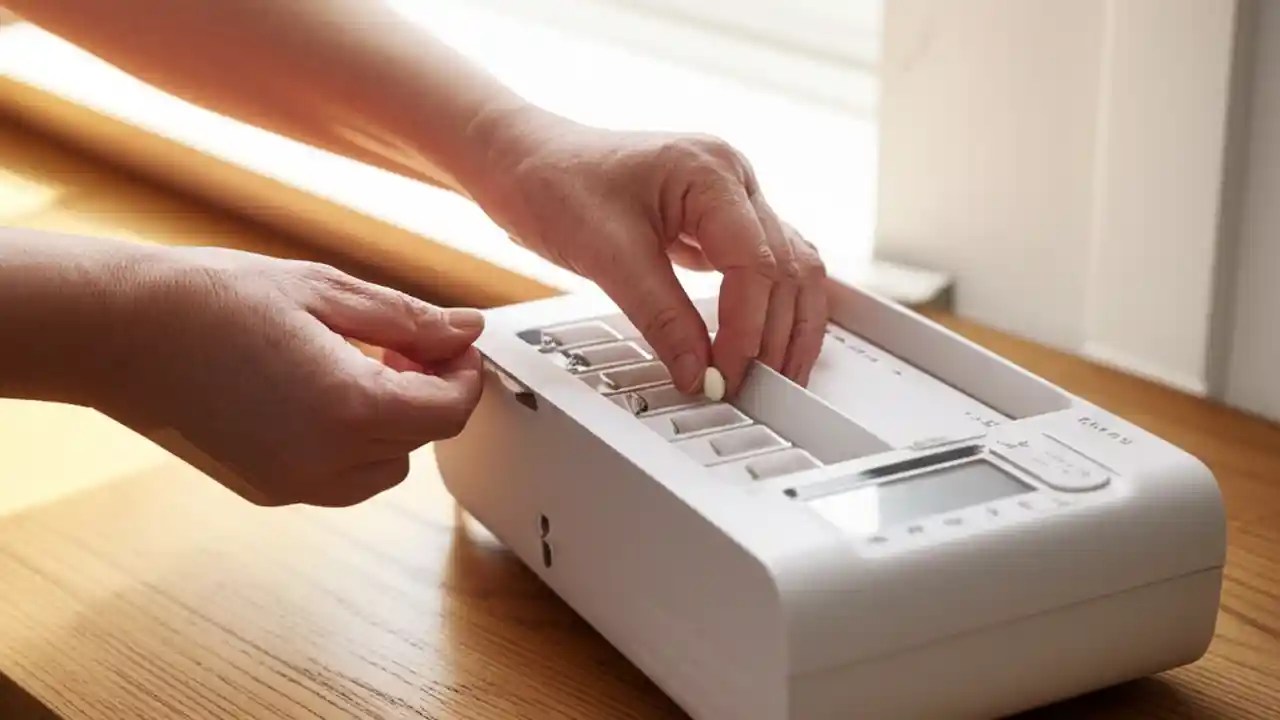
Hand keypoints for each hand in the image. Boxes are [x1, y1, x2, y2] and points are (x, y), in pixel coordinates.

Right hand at [100, 247, 483, 506]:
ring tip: (358, 367)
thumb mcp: (325, 291)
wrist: (118, 333)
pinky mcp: (268, 490)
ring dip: (393, 424)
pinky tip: (320, 393)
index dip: (464, 376)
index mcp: (350, 407)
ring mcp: (295, 484)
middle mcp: (327, 460)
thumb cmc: (214, 299)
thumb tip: (467, 330)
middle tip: (405, 345)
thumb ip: (408, 319)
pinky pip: (341, 478)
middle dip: (429, 394)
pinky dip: (352, 443)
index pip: (449, 412)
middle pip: (422, 440)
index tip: (453, 342)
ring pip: (385, 467)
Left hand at [471, 109, 827, 396]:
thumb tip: (700, 371)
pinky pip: (763, 269)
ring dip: (788, 324)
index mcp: (711, 171)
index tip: (728, 372)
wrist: (523, 161)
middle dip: (775, 334)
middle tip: (753, 387)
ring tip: (777, 378)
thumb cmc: (555, 181)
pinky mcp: (717, 223)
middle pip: (787, 267)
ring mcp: (730, 199)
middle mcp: (732, 179)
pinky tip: (765, 344)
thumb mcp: (606, 255)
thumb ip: (661, 317)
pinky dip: (769, 309)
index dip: (748, 327)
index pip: (757, 262)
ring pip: (791, 267)